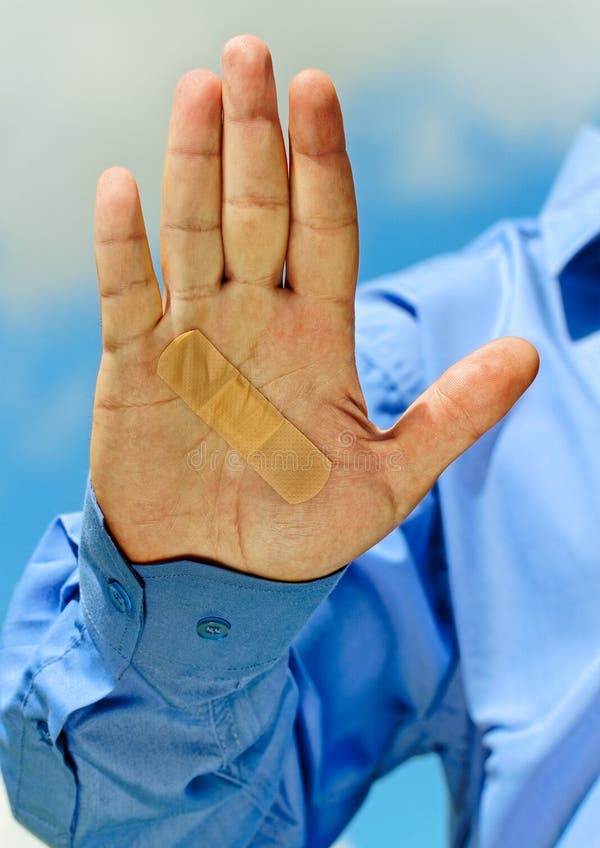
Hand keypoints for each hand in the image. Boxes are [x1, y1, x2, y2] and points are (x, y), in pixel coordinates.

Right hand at [90, 35, 537, 580]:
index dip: (321, 165)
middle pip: (257, 214)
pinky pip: (126, 298)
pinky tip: (123, 189)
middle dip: (256, 139)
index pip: (325, 231)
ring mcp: (193, 338)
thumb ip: (451, 417)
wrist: (218, 579)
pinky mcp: (134, 367)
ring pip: (193, 236)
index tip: (318, 94)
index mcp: (318, 336)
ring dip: (193, 167)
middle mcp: (256, 321)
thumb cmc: (301, 530)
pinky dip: (124, 250)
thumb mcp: (388, 482)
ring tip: (200, 93)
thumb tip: (529, 354)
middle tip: (250, 55)